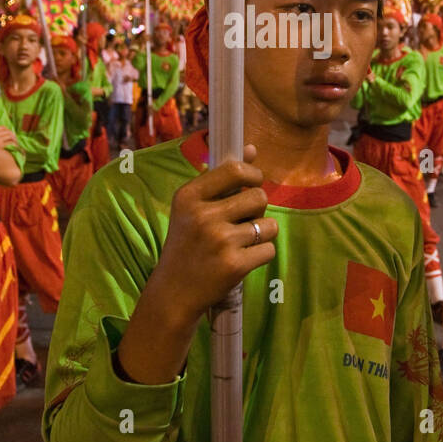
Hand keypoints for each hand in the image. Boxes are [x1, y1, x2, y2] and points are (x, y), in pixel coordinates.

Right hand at [0, 123, 16, 150]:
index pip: (3, 127)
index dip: (8, 130)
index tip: (10, 134)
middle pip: (8, 131)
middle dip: (12, 135)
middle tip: (15, 139)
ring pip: (10, 136)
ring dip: (14, 139)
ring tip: (15, 142)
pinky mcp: (0, 146)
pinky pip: (10, 142)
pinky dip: (14, 144)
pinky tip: (15, 146)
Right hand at [147, 143, 277, 327]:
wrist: (173, 292)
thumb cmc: (187, 244)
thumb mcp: (192, 208)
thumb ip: (222, 178)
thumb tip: (252, 148)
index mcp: (189, 196)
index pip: (235, 169)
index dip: (252, 175)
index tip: (250, 185)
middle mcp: (203, 215)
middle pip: (259, 196)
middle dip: (257, 209)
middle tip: (241, 222)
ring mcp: (220, 241)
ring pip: (268, 224)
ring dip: (261, 233)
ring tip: (240, 243)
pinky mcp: (235, 265)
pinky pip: (269, 249)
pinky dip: (260, 255)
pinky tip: (241, 260)